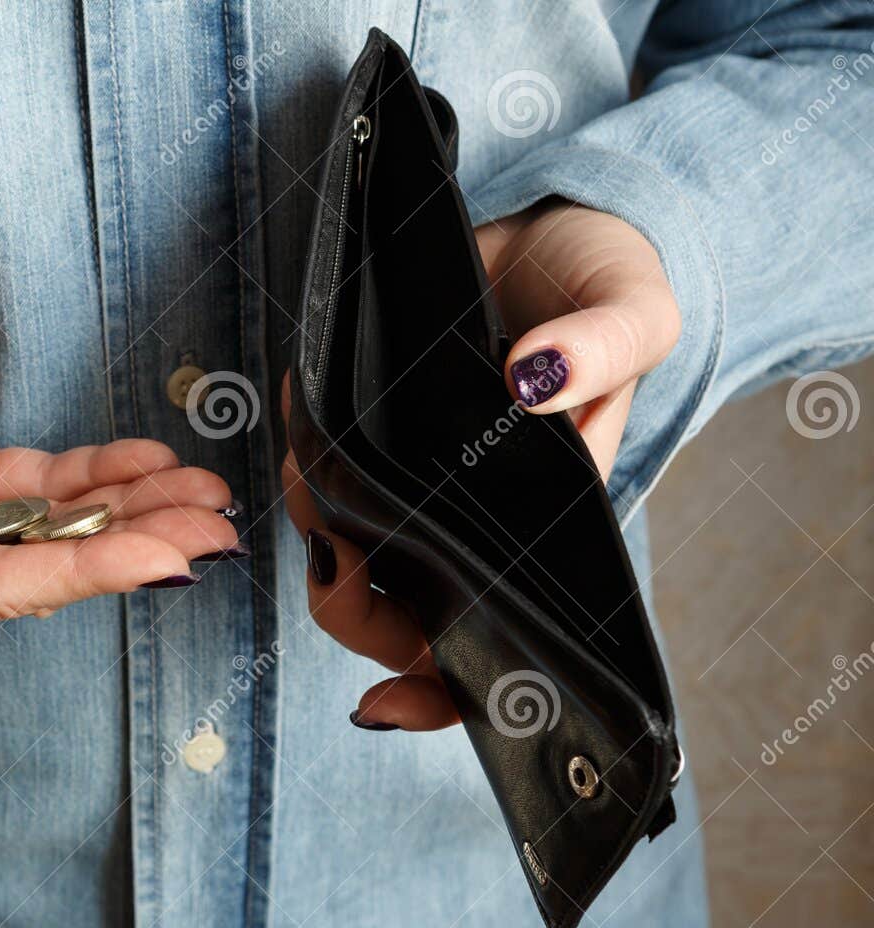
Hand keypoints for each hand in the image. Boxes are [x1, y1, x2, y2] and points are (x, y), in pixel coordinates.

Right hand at [0, 309, 237, 625]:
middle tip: (217, 528)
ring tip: (206, 494)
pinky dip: (92, 473)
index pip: (1, 588)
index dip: (87, 573)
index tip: (166, 559)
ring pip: (50, 522)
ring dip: (128, 510)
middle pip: (44, 562)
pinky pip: (33, 479)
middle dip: (133, 545)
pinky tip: (148, 463)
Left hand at [285, 201, 680, 729]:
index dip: (436, 694)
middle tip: (331, 539)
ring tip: (308, 463)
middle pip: (393, 615)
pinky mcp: (373, 432)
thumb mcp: (632, 310)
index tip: (380, 706)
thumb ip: (602, 349)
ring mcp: (415, 482)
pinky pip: (324, 473)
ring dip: (315, 523)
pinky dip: (303, 459)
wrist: (548, 220)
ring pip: (344, 550)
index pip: (488, 643)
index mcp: (538, 533)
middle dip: (346, 599)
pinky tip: (297, 421)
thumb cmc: (603, 286)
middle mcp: (469, 523)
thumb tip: (532, 380)